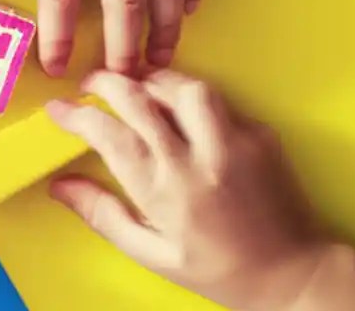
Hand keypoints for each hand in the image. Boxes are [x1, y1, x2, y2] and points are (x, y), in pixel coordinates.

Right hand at [47, 70, 328, 309]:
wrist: (295, 274)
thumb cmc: (219, 269)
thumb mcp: (152, 253)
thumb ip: (104, 216)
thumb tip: (60, 186)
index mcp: (165, 191)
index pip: (109, 134)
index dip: (77, 115)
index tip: (59, 110)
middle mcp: (197, 159)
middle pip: (140, 98)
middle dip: (107, 82)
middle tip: (91, 84)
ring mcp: (233, 142)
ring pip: (185, 86)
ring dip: (154, 80)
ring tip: (138, 87)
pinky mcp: (261, 134)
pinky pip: (218, 102)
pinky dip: (192, 99)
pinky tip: (182, 112)